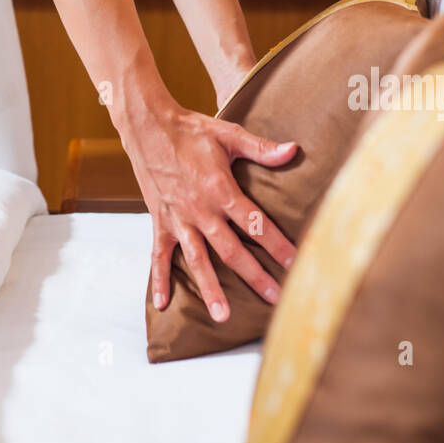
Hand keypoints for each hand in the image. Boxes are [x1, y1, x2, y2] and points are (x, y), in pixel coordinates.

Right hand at [123, 104, 298, 322]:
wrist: (148, 125)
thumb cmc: (190, 129)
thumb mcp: (228, 133)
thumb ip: (260, 148)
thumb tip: (294, 151)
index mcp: (219, 188)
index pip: (254, 223)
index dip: (276, 244)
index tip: (295, 263)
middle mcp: (199, 209)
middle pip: (230, 250)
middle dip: (254, 276)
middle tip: (274, 299)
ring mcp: (177, 219)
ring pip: (197, 261)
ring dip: (210, 289)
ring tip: (222, 316)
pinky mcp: (159, 221)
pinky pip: (158, 256)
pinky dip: (159, 280)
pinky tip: (163, 304)